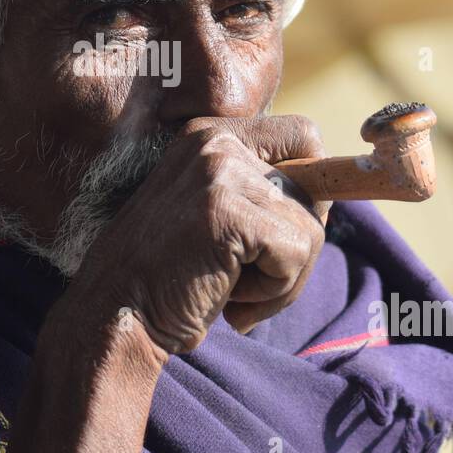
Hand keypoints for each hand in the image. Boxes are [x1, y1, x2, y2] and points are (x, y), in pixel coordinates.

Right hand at [63, 115, 329, 355]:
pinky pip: (297, 255)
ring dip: (283, 280)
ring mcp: (221, 173)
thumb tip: (337, 186)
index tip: (283, 233)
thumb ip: (261, 194)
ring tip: (231, 291)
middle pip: (315, 189)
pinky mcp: (228, 212)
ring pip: (311, 230)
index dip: (313, 187)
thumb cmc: (169, 278)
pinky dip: (273, 292)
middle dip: (296, 249)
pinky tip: (228, 298)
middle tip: (245, 280)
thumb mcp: (215, 215)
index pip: (305, 136)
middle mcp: (216, 142)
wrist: (115, 316)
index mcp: (210, 136)